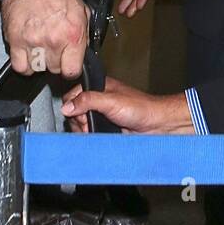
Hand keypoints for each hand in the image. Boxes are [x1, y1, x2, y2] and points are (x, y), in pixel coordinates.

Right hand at [1, 0, 88, 77]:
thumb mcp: (81, 9)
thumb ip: (84, 33)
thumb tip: (84, 51)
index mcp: (73, 34)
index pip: (72, 70)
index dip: (71, 69)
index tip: (69, 65)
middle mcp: (54, 41)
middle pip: (54, 70)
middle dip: (56, 62)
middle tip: (54, 49)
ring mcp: (33, 42)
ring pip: (37, 69)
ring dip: (40, 63)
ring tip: (41, 50)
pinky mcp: (15, 41)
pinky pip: (20, 66)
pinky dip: (24, 64)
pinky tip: (28, 55)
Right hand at [62, 77, 191, 133]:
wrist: (156, 125)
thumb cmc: (141, 108)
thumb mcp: (111, 101)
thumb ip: (88, 100)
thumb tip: (67, 106)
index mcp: (98, 87)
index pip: (72, 95)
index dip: (72, 107)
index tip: (81, 115)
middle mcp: (98, 100)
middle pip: (74, 112)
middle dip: (79, 121)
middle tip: (89, 124)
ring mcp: (101, 115)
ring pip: (80, 124)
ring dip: (84, 130)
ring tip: (94, 131)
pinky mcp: (105, 128)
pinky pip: (90, 133)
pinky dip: (91, 136)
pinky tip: (97, 137)